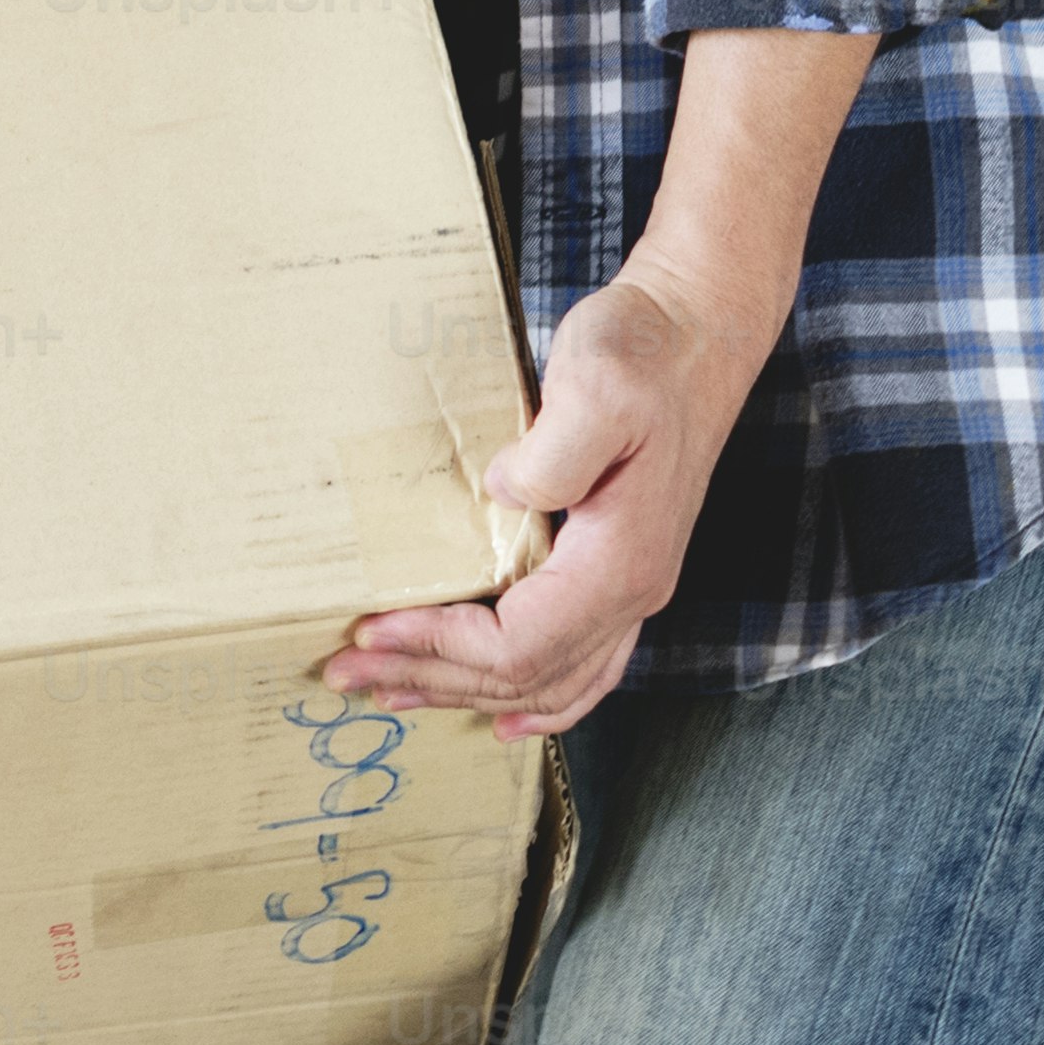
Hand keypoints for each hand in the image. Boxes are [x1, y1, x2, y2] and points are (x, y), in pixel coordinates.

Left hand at [326, 24, 870, 738]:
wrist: (696, 332)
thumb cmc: (643, 352)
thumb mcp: (600, 386)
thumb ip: (554, 450)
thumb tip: (502, 494)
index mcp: (621, 562)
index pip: (518, 644)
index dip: (438, 648)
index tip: (369, 632)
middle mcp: (633, 591)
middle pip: (525, 676)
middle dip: (431, 679)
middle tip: (347, 674)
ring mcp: (632, 587)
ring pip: (551, 681)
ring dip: (467, 692)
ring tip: (393, 694)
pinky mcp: (620, 569)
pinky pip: (584, 665)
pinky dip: (539, 699)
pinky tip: (501, 712)